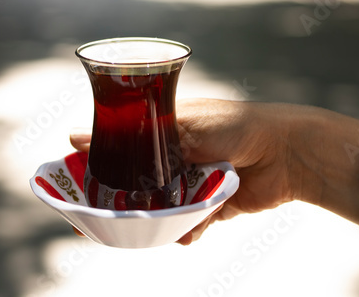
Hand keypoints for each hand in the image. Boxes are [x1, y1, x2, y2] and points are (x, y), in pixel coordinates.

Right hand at [69, 98, 358, 244]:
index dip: (94, 165)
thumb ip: (135, 137)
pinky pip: (189, 223)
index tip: (70, 184)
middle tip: (94, 223)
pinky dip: (185, 230)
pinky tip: (186, 233)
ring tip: (145, 232)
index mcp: (163, 128)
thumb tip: (76, 137)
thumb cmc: (236, 125)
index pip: (119, 146)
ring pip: (159, 208)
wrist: (289, 152)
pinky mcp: (212, 205)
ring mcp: (192, 181)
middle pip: (135, 183)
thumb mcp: (181, 125)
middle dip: (117, 203)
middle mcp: (174, 155)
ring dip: (154, 220)